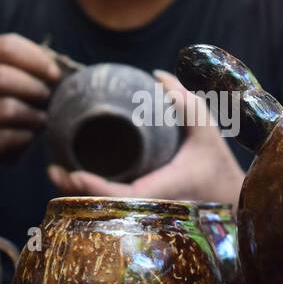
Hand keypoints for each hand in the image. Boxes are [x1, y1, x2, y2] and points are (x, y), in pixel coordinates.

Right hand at [0, 33, 61, 170]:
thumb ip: (21, 67)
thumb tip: (61, 70)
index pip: (7, 47)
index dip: (37, 60)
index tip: (55, 74)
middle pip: (5, 77)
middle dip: (35, 89)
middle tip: (49, 99)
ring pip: (6, 109)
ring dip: (33, 116)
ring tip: (42, 119)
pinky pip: (1, 136)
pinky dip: (22, 137)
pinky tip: (28, 136)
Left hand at [47, 70, 245, 204]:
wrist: (229, 196)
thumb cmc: (216, 162)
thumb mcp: (207, 129)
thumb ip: (186, 102)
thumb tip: (157, 76)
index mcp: (163, 188)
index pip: (124, 196)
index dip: (96, 188)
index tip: (75, 175)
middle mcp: (150, 203)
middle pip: (105, 205)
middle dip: (76, 190)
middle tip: (53, 170)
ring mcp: (143, 207)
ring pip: (104, 206)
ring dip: (78, 192)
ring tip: (56, 172)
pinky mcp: (141, 205)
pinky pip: (110, 202)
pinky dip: (90, 192)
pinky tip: (73, 178)